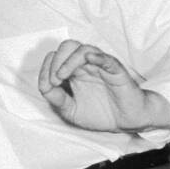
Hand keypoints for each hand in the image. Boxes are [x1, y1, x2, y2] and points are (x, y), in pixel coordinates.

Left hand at [37, 40, 169, 132]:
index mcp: (74, 72)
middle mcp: (86, 66)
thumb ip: (55, 99)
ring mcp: (101, 67)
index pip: (56, 57)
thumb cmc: (99, 113)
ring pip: (84, 50)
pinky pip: (108, 60)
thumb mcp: (69, 110)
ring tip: (62, 77)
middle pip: (68, 46)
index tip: (47, 86)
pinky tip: (89, 60)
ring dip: (68, 61)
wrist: (125, 122)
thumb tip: (44, 85)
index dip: (46, 68)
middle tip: (54, 80)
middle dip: (55, 61)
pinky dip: (97, 57)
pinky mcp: (116, 72)